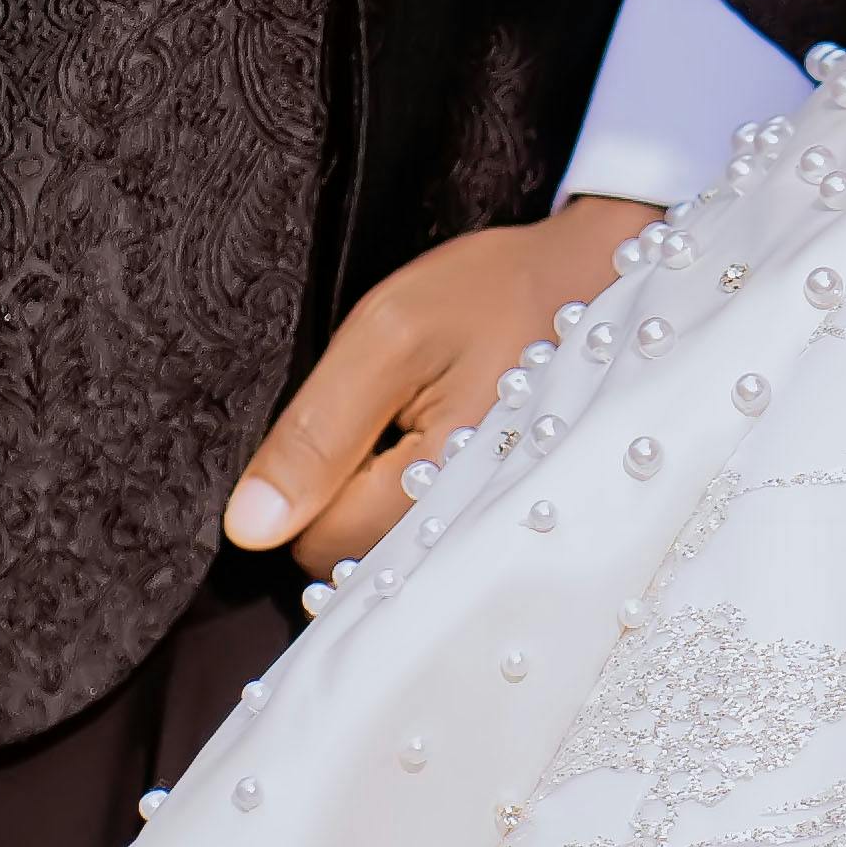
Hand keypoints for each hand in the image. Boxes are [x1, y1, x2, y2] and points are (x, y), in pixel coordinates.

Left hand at [225, 197, 658, 574]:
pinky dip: (412, 509)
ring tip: (415, 431)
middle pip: (351, 568)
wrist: (597, 278)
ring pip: (385, 563)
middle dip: (342, 501)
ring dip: (377, 507)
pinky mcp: (508, 527)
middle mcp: (477, 536)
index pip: (316, 542)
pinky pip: (426, 550)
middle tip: (383, 420)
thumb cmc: (495, 292)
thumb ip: (315, 432)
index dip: (305, 483)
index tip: (347, 419)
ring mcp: (497, 538)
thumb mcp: (389, 335)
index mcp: (444, 489)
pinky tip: (438, 453)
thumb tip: (247, 529)